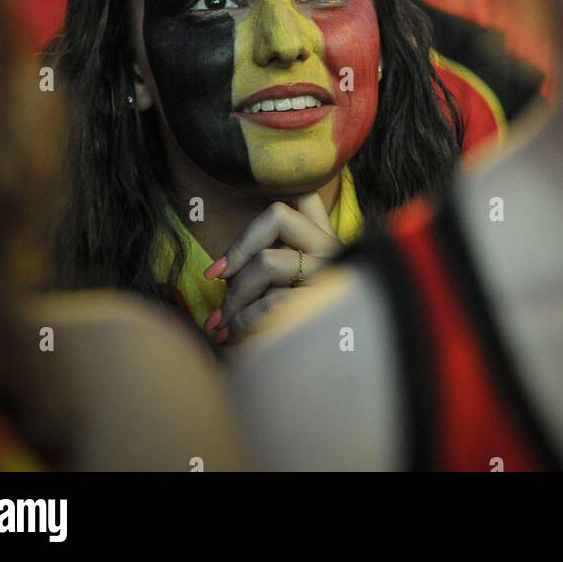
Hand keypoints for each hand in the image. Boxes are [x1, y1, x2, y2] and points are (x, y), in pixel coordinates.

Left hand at [203, 193, 341, 344]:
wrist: (348, 372)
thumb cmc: (316, 330)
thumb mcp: (309, 288)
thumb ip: (288, 258)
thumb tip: (243, 247)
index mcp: (331, 241)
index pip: (305, 195)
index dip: (276, 190)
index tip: (244, 231)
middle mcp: (334, 251)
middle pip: (278, 216)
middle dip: (239, 246)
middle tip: (214, 275)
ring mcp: (329, 276)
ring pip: (267, 262)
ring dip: (235, 295)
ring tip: (221, 322)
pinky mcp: (320, 308)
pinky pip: (269, 303)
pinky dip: (244, 320)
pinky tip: (235, 337)